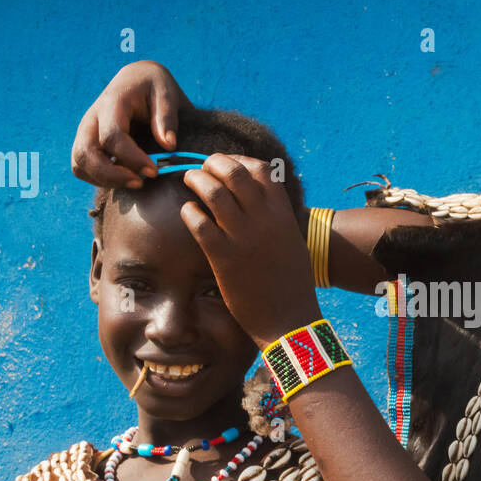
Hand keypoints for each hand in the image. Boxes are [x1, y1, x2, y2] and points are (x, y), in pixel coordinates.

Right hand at [71, 60, 188, 187]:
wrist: (137, 80)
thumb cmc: (153, 88)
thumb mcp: (166, 93)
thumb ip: (166, 118)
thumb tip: (168, 145)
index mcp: (112, 102)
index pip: (112, 136)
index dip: (132, 158)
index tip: (154, 171)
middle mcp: (92, 118)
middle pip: (85, 153)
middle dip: (111, 175)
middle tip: (140, 183)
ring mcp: (85, 132)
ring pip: (79, 164)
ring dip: (104, 180)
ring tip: (134, 182)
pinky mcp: (85, 143)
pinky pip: (81, 168)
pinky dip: (98, 180)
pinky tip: (124, 179)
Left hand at [181, 154, 321, 346]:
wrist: (289, 320)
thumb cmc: (291, 285)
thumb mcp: (292, 242)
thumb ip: (277, 220)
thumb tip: (261, 204)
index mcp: (283, 214)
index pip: (262, 169)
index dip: (240, 160)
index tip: (227, 164)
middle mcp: (264, 220)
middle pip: (234, 172)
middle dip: (213, 163)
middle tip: (202, 169)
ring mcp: (243, 238)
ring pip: (213, 191)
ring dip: (197, 180)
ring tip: (189, 181)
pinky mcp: (224, 258)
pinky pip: (199, 223)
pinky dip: (189, 212)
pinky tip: (187, 213)